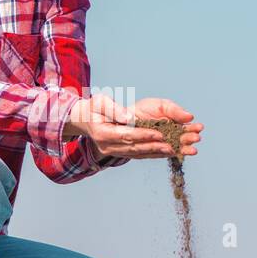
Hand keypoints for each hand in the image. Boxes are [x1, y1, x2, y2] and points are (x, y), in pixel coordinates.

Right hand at [64, 95, 203, 159]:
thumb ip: (114, 110)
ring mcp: (113, 152)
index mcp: (103, 133)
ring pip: (137, 154)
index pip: (126, 135)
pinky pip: (137, 155)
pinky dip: (152, 154)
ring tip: (173, 150)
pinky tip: (166, 153)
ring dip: (156, 153)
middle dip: (154, 147)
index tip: (159, 133)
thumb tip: (130, 118)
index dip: (144, 135)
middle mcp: (108, 147)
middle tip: (172, 145)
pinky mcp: (119, 153)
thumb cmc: (93, 107)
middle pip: (134, 148)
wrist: (83, 120)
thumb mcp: (100, 102)